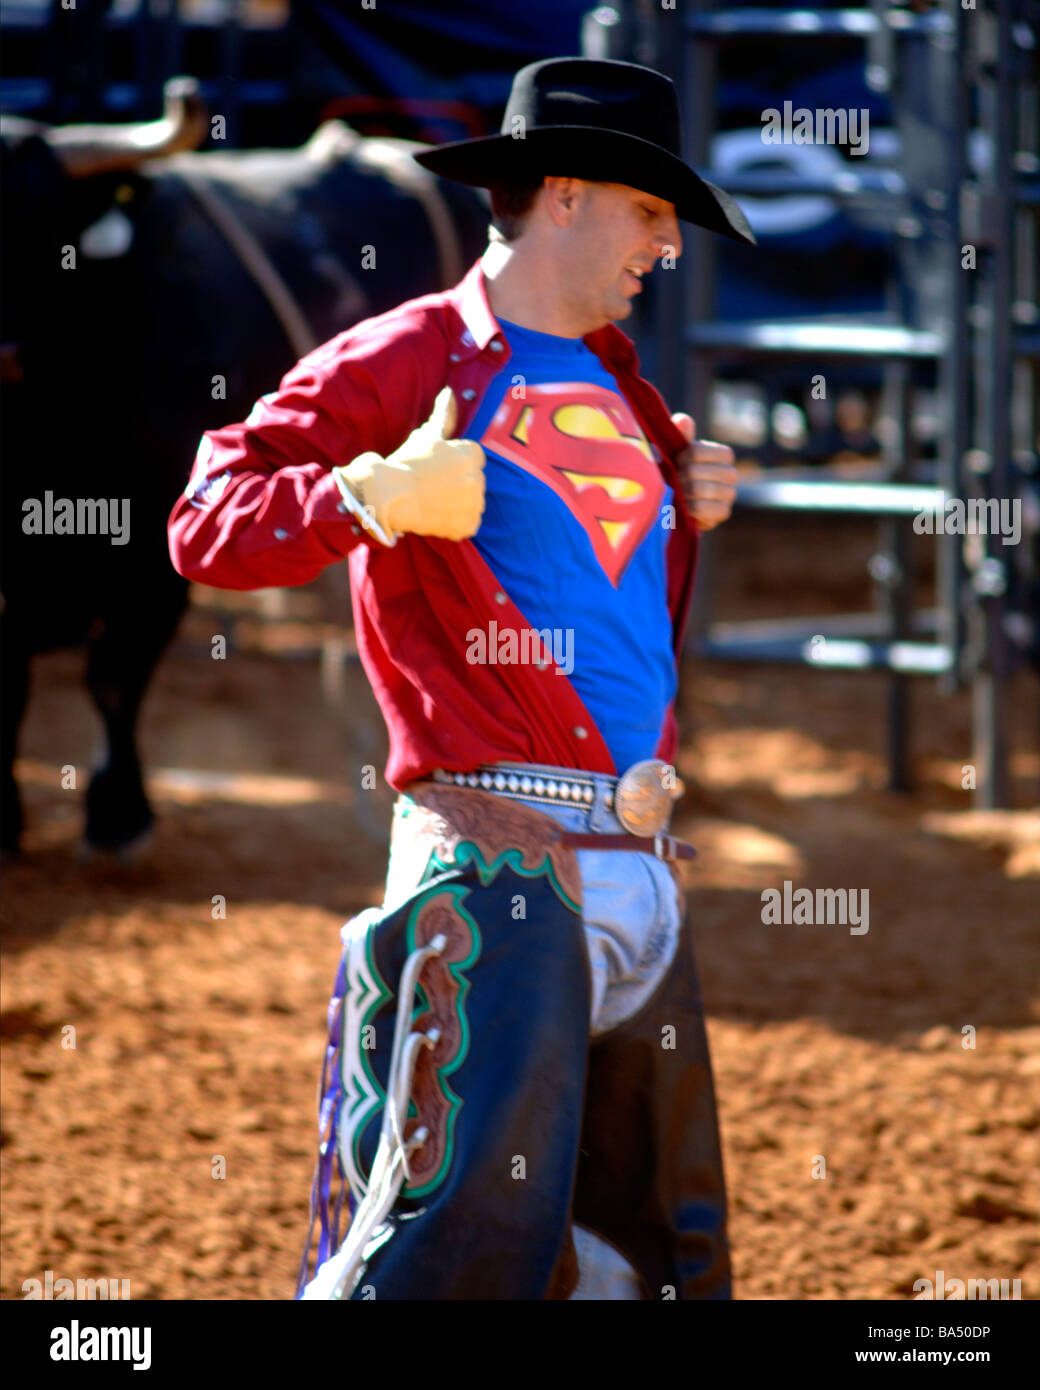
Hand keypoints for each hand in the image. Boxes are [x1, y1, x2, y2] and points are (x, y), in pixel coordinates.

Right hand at [335, 387, 485, 541]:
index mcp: (473, 454)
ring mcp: (474, 504)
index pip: (472, 459)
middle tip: (431, 485)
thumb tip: (449, 391)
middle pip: (472, 481)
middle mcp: (479, 478)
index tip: (435, 468)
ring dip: (457, 503)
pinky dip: (455, 523)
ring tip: (432, 500)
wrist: (389, 495)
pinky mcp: (468, 526)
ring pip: (471, 503)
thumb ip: (443, 415)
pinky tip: (437, 515)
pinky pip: (468, 524)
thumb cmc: (406, 462)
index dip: (452, 464)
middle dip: (457, 483)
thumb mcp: (426, 435)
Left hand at [671, 412, 736, 530]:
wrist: (685, 502)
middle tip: (675, 481)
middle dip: (679, 477)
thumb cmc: (681, 471)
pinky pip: (701, 508)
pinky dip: (688, 508)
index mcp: (724, 454)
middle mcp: (732, 473)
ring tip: (679, 494)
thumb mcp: (679, 450)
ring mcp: (730, 494)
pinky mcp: (724, 512)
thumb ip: (682, 435)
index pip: (696, 451)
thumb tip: (684, 420)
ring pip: (697, 489)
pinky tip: (686, 507)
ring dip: (682, 493)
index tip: (678, 462)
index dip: (681, 458)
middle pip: (694, 471)